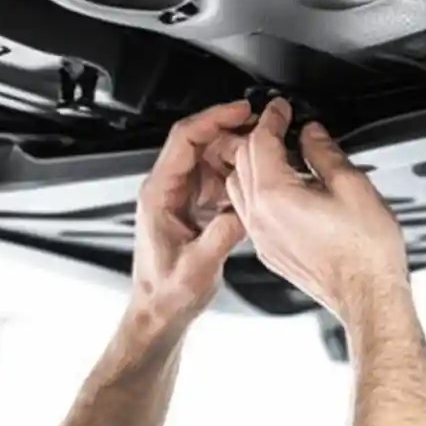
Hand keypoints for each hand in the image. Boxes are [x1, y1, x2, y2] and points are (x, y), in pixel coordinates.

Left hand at [129, 100, 251, 332]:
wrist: (160, 314)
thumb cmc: (166, 294)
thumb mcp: (198, 267)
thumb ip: (223, 235)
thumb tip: (246, 209)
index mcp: (159, 194)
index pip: (185, 139)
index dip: (215, 118)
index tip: (242, 110)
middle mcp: (168, 189)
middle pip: (202, 143)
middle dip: (235, 136)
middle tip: (266, 138)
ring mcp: (181, 196)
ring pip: (212, 159)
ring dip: (239, 158)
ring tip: (265, 165)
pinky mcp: (195, 207)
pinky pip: (218, 179)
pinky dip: (238, 178)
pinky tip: (255, 188)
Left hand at [225, 99, 409, 325]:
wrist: (368, 296)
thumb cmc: (365, 251)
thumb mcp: (352, 186)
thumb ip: (325, 153)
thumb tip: (312, 135)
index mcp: (275, 196)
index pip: (260, 142)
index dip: (272, 118)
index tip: (282, 108)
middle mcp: (259, 218)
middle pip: (242, 161)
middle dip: (258, 136)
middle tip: (281, 124)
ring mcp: (261, 237)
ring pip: (239, 186)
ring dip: (254, 163)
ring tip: (281, 152)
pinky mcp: (269, 251)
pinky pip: (249, 210)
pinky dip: (258, 189)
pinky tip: (283, 186)